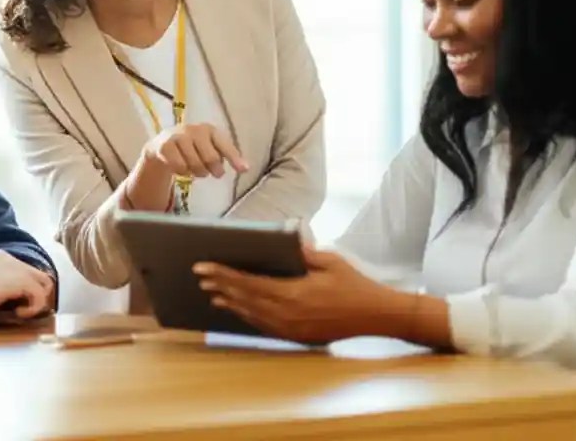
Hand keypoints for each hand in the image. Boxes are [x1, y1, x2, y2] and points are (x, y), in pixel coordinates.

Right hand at [143, 123, 249, 178]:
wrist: (163, 143)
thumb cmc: (194, 147)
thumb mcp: (210, 147)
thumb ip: (228, 156)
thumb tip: (246, 168)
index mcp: (209, 130)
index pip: (224, 144)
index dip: (234, 158)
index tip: (244, 170)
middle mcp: (194, 130)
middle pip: (211, 158)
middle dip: (214, 170)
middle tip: (214, 174)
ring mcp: (178, 136)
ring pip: (195, 164)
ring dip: (198, 172)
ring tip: (197, 170)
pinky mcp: (165, 146)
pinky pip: (180, 167)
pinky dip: (183, 172)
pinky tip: (183, 169)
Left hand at [193, 245, 404, 344]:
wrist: (375, 316)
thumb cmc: (354, 284)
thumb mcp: (329, 261)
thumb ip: (303, 252)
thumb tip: (283, 237)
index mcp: (293, 293)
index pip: (248, 283)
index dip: (224, 275)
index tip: (204, 267)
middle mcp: (287, 314)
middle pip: (244, 300)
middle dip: (221, 287)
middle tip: (200, 277)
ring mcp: (291, 329)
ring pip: (252, 316)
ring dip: (230, 304)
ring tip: (212, 294)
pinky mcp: (296, 337)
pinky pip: (264, 326)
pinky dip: (247, 316)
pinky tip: (239, 310)